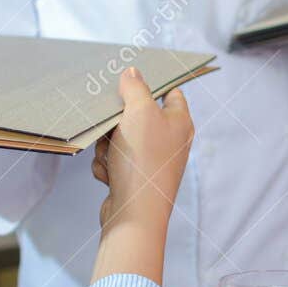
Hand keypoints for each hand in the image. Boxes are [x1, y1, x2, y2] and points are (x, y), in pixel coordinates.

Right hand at [89, 68, 193, 284]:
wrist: (134, 214)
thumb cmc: (143, 161)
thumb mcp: (140, 112)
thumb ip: (135, 87)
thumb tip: (132, 72)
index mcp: (180, 122)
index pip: (170, 91)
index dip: (150, 83)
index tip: (130, 78)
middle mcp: (169, 141)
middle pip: (135, 115)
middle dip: (116, 123)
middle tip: (114, 128)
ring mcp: (151, 161)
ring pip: (118, 138)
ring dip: (107, 147)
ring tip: (114, 159)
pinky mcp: (133, 178)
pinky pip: (111, 161)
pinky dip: (107, 166)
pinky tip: (112, 177)